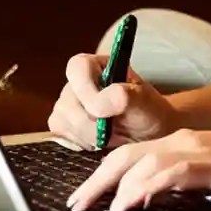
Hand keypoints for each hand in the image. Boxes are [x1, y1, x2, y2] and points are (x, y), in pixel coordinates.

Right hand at [47, 53, 178, 149]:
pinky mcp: (63, 127)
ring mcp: (67, 104)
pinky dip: (80, 145)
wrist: (148, 135)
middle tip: (111, 133)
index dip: (85, 89)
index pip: (77, 67)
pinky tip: (97, 145)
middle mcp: (77, 83)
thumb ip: (125, 97)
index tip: (102, 112)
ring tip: (108, 138)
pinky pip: (61, 137)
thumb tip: (99, 103)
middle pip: (67, 102)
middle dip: (89, 124)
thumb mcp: (145, 102)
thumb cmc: (148, 113)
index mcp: (96, 66)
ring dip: (87, 136)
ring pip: (61, 121)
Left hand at [66, 129, 210, 210]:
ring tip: (101, 208)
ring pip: (143, 162)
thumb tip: (151, 199)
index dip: (99, 174)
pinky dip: (148, 187)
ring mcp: (197, 149)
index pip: (127, 154)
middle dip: (95, 180)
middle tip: (76, 203)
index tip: (82, 195)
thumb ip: (181, 180)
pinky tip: (134, 201)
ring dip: (117, 186)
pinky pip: (171, 173)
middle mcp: (182, 140)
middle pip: (124, 156)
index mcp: (179, 141)